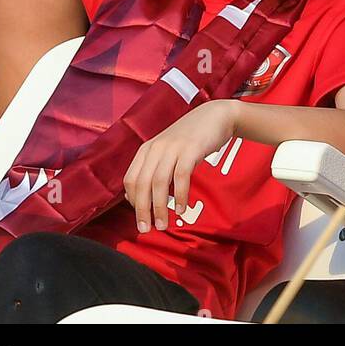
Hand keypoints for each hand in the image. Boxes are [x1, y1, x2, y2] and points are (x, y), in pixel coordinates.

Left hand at [124, 99, 236, 232]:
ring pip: (159, 182)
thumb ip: (150, 170)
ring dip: (159, 207)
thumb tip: (131, 197)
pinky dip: (179, 195)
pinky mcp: (190, 149)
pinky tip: (181, 208)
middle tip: (147, 229)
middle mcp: (156, 147)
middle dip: (143, 210)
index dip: (133, 202)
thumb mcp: (165, 151)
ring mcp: (173, 147)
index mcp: (147, 149)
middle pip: (142, 183)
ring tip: (164, 224)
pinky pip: (181, 176)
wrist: (214, 116)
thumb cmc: (190, 138)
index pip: (130, 180)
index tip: (141, 217)